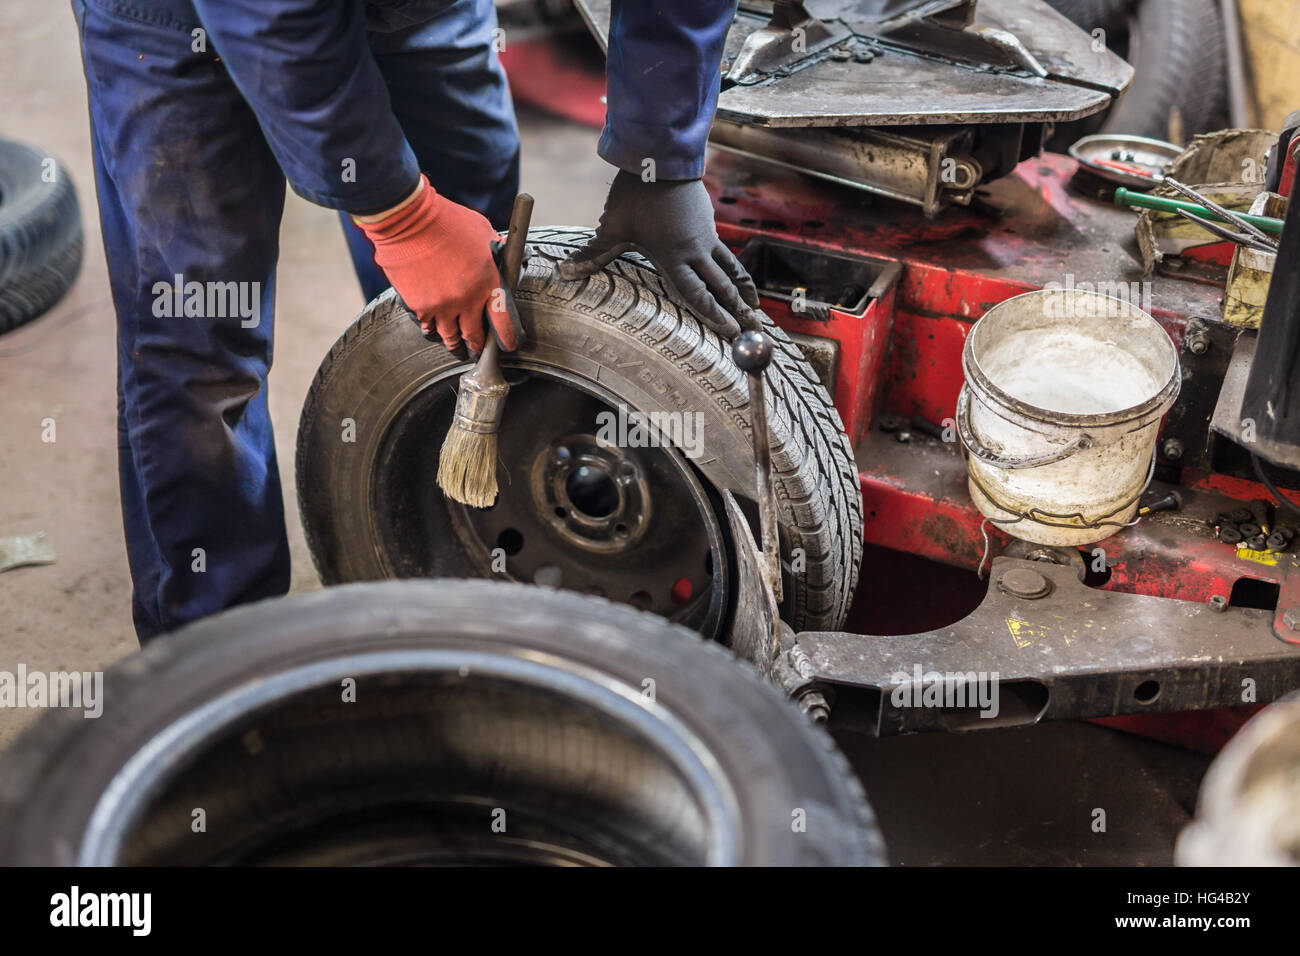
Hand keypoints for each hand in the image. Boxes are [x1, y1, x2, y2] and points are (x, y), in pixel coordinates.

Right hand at [354, 175, 518, 352]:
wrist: (408, 220)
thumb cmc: (446, 220)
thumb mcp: (482, 231)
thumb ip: (495, 248)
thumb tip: (503, 253)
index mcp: (487, 283)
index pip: (502, 321)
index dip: (507, 337)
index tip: (508, 344)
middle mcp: (465, 300)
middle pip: (473, 334)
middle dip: (476, 344)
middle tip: (477, 349)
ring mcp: (441, 306)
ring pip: (449, 335)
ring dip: (453, 340)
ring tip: (455, 344)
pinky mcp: (419, 306)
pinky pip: (427, 325)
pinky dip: (430, 326)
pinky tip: (432, 326)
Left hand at [557, 171, 761, 338]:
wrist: (660, 157)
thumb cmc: (635, 193)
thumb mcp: (612, 226)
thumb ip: (593, 253)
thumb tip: (565, 272)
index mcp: (672, 256)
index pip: (697, 293)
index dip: (714, 315)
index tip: (730, 332)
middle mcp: (695, 251)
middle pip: (721, 287)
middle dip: (738, 312)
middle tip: (754, 333)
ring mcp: (706, 237)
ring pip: (731, 271)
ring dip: (744, 293)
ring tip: (757, 312)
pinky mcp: (709, 225)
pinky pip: (727, 255)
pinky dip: (737, 272)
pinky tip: (741, 282)